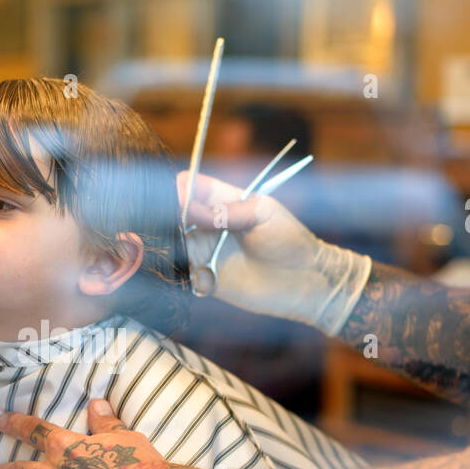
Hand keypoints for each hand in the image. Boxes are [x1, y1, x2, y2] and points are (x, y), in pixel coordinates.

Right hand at [178, 169, 371, 335]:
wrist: (305, 282)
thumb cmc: (290, 241)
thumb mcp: (263, 214)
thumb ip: (226, 211)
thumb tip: (188, 208)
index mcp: (223, 200)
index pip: (190, 186)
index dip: (179, 188)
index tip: (176, 196)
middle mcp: (208, 224)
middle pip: (173, 213)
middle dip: (165, 215)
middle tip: (172, 223)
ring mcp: (204, 250)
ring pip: (171, 241)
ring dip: (166, 242)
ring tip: (175, 243)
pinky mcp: (202, 278)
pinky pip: (178, 270)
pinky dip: (172, 267)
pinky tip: (179, 264)